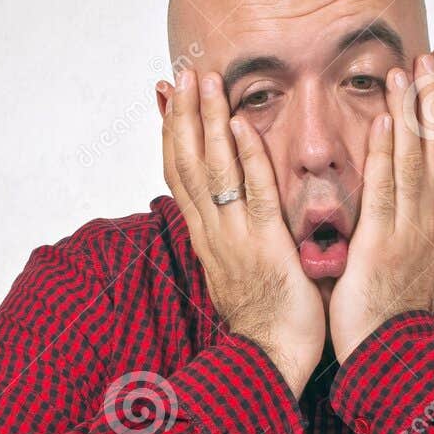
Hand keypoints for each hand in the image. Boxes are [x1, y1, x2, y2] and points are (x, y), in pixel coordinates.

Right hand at [160, 67, 325, 397]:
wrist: (269, 361)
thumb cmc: (263, 318)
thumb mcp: (238, 268)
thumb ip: (233, 233)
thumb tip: (227, 210)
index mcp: (206, 236)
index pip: (179, 173)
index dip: (170, 132)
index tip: (165, 95)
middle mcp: (212, 231)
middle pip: (187, 163)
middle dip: (183, 115)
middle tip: (181, 72)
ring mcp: (235, 237)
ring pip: (213, 170)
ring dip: (207, 122)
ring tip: (205, 81)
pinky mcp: (264, 246)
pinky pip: (253, 194)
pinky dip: (246, 158)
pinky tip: (241, 127)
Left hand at [329, 44, 433, 363]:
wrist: (393, 358)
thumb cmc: (391, 316)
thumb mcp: (407, 263)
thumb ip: (407, 229)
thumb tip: (414, 209)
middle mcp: (429, 220)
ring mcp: (410, 231)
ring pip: (415, 161)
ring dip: (411, 113)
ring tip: (407, 71)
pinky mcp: (383, 245)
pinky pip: (386, 192)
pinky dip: (385, 155)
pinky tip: (382, 123)